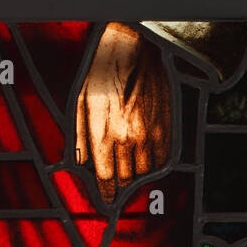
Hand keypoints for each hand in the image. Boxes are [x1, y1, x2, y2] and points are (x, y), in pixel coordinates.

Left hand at [75, 22, 170, 203]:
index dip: (105, 191)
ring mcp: (149, 132)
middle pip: (126, 178)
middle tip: (118, 190)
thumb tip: (81, 163)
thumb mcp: (81, 101)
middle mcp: (127, 136)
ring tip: (131, 174)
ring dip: (137, 176)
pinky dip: (153, 164)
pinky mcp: (165, 126)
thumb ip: (80, 136)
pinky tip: (145, 159)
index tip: (106, 198)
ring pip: (145, 171)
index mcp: (103, 130)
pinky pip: (161, 158)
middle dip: (121, 187)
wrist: (133, 48)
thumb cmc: (102, 71)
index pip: (105, 177)